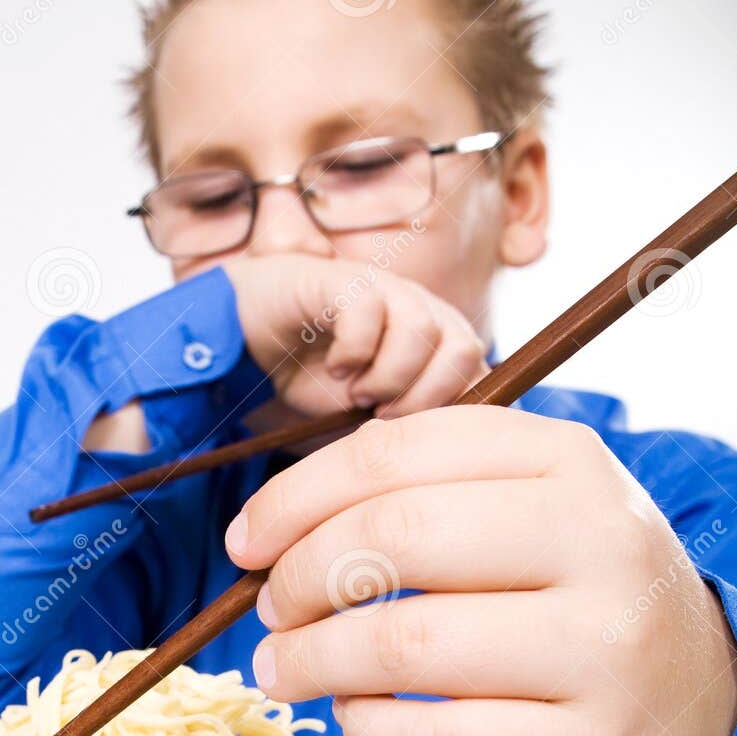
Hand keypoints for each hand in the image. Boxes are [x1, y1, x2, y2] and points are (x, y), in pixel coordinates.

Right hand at [222, 254, 487, 420]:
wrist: (253, 350)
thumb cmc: (316, 388)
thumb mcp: (368, 426)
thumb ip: (411, 432)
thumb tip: (448, 456)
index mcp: (440, 350)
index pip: (483, 376)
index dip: (454, 415)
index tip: (414, 441)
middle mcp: (425, 315)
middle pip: (465, 348)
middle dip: (425, 396)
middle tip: (383, 415)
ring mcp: (389, 292)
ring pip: (423, 329)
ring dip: (387, 376)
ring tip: (356, 392)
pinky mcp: (347, 279)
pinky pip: (371, 309)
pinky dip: (353, 351)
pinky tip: (335, 367)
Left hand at [224, 407, 736, 735]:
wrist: (700, 700)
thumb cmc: (580, 597)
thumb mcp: (533, 509)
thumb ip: (427, 493)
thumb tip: (275, 529)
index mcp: (571, 462)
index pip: (399, 455)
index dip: (297, 499)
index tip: (248, 543)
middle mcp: (598, 542)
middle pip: (396, 541)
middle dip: (299, 581)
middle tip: (271, 613)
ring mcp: (603, 649)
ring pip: (407, 645)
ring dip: (315, 662)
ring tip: (287, 670)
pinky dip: (369, 729)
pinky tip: (360, 716)